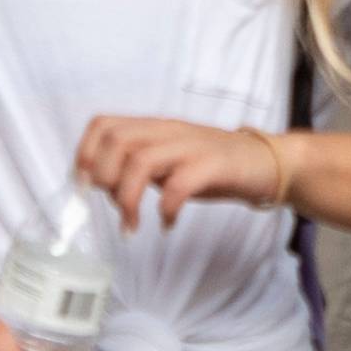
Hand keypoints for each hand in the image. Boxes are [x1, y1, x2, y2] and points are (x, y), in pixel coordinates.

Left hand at [78, 113, 289, 227]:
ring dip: (128, 199)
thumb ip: (138, 164)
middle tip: (114, 208)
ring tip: (132, 226)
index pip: (105, 124)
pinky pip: (179, 184)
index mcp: (154, 128)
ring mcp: (191, 146)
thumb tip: (99, 183)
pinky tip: (167, 224)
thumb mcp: (168, 159)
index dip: (85, 154)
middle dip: (104, 178)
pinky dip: (166, 209)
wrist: (265, 162)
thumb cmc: (212, 165)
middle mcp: (169, 131)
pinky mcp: (213, 165)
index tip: (84, 188)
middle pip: (117, 140)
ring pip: (142, 160)